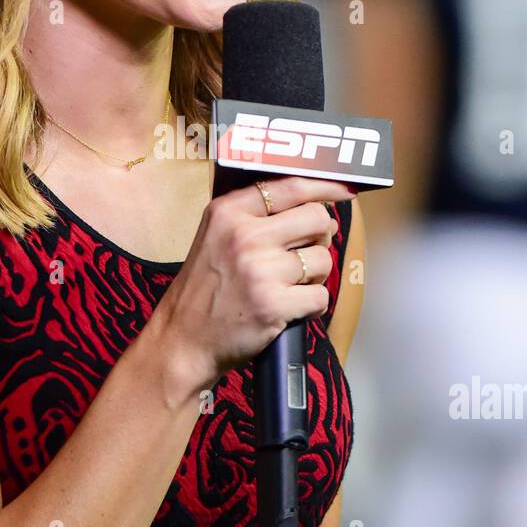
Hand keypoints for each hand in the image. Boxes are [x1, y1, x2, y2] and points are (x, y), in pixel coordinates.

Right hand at [151, 174, 355, 383]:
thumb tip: (323, 213)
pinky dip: (312, 305)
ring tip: (290, 285)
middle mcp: (244, 236)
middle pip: (316, 218)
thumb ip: (259, 218)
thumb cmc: (204, 290)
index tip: (343, 192)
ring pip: (322, 259)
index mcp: (228, 212)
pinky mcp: (273, 304)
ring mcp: (259, 270)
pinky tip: (292, 308)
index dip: (325, 187)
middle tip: (306, 252)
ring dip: (315, 275)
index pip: (291, 186)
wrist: (182, 340)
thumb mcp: (216, 237)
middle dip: (322, 236)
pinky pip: (320, 296)